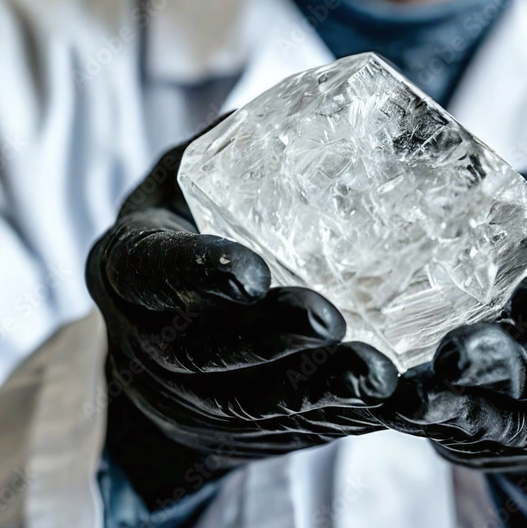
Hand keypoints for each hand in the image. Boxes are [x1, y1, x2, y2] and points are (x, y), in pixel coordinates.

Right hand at [85, 121, 397, 503]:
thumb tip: (314, 97)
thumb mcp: (183, 185)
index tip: (249, 272)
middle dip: (269, 338)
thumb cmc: (185, 237)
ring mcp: (196, 394)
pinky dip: (343, 419)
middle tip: (328, 321)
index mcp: (133, 268)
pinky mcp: (244, 428)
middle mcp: (156, 339)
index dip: (196, 274)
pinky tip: (393, 401)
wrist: (162, 349)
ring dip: (316, 392)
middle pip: (207, 350)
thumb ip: (232, 150)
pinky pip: (293, 430)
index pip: (152, 272)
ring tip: (376, 377)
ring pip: (254, 402)